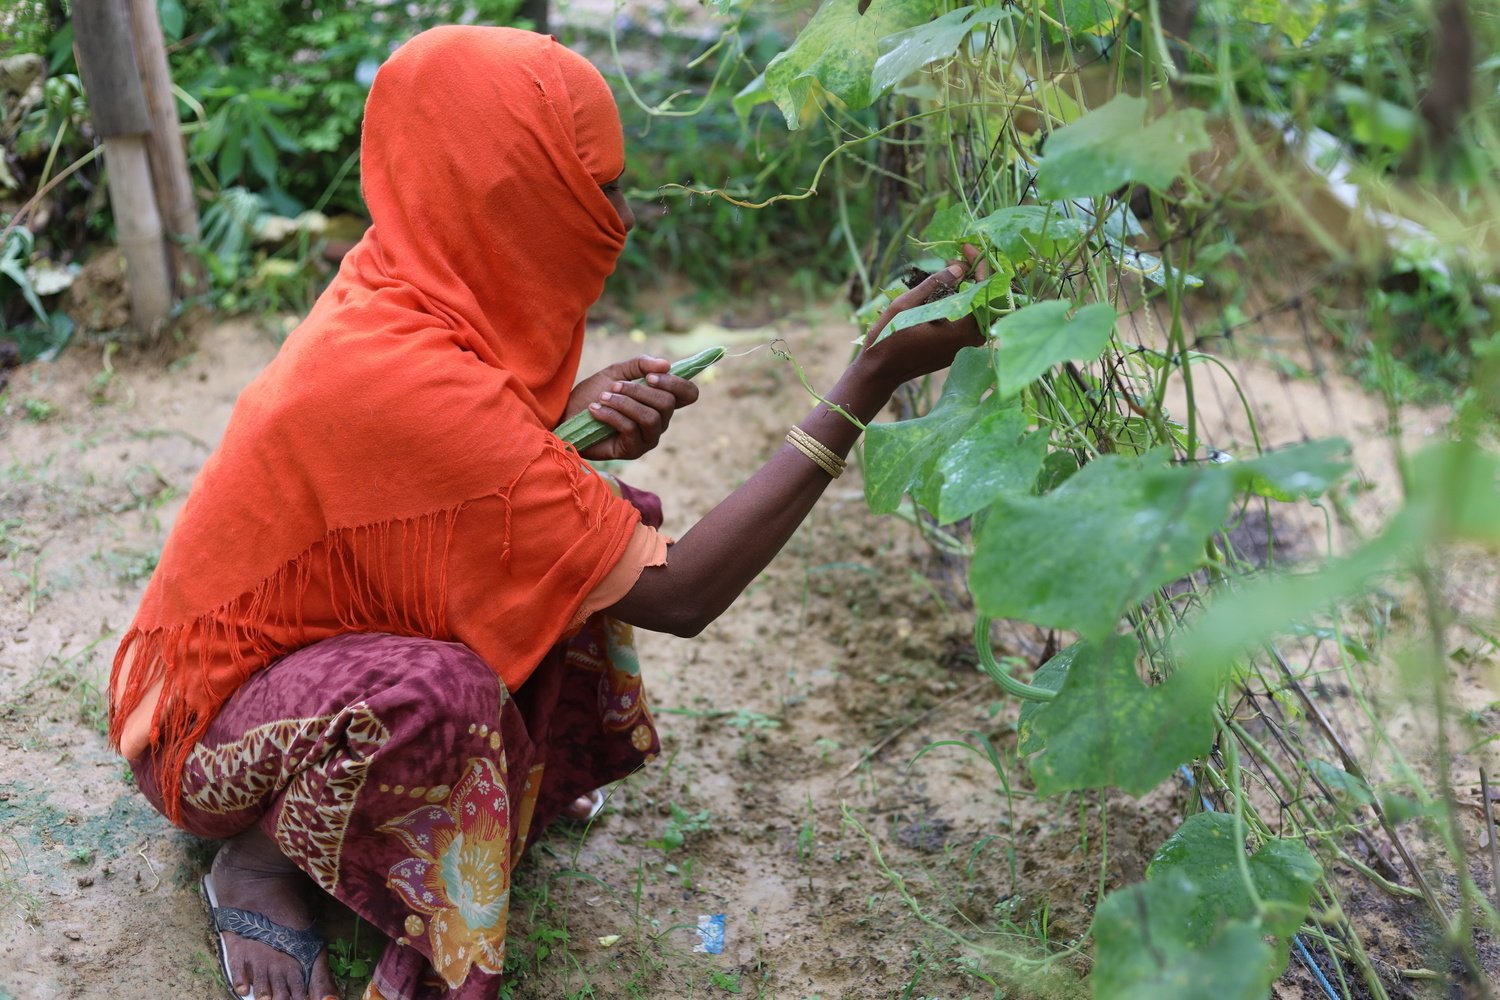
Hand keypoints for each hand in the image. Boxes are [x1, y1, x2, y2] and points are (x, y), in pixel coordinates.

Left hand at [563, 355, 700, 460]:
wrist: (567, 416)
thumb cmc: (593, 395)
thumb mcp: (616, 373)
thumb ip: (640, 365)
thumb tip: (666, 364)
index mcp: (660, 401)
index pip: (689, 394)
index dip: (677, 383)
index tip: (650, 377)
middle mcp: (660, 421)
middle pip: (668, 404)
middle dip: (639, 391)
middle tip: (616, 386)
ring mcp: (648, 438)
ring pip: (651, 418)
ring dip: (625, 403)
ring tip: (604, 397)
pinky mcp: (633, 450)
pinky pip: (631, 430)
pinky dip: (612, 415)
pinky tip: (595, 410)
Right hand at [855, 244, 990, 390]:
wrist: (880, 373)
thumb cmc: (888, 338)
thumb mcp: (906, 305)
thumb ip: (935, 285)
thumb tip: (959, 268)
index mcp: (959, 331)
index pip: (984, 292)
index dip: (979, 265)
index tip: (965, 248)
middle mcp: (967, 342)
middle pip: (989, 302)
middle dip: (979, 276)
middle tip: (959, 259)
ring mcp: (962, 348)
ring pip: (982, 314)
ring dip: (973, 290)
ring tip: (953, 272)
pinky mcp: (955, 351)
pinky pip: (972, 324)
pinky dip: (967, 304)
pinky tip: (950, 292)